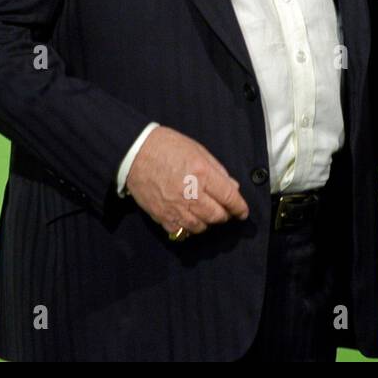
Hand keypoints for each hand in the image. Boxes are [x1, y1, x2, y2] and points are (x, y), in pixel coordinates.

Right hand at [124, 126, 249, 236]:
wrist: (134, 153)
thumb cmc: (167, 146)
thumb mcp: (197, 150)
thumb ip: (217, 170)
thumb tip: (232, 188)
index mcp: (201, 173)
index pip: (229, 197)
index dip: (239, 207)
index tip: (242, 212)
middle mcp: (190, 193)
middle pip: (217, 215)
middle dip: (224, 215)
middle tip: (224, 211)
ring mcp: (175, 207)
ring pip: (201, 226)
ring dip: (207, 222)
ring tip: (205, 213)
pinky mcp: (162, 215)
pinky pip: (182, 231)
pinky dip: (189, 228)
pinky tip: (189, 218)